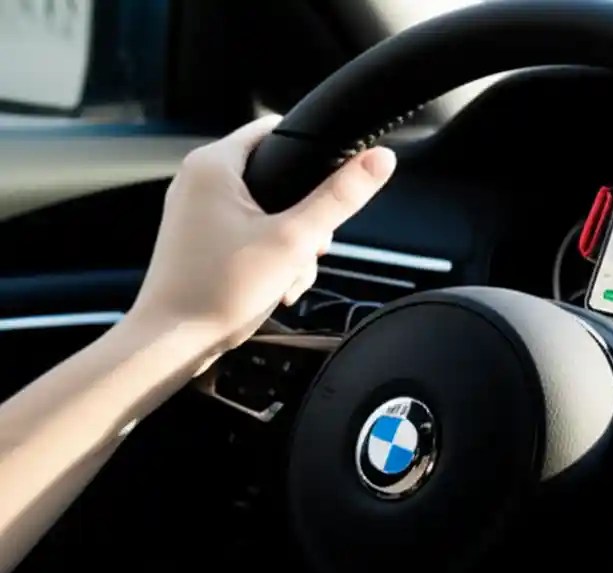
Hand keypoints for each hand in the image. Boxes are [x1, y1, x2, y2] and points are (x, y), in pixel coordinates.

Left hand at [131, 115, 396, 354]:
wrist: (171, 343)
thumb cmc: (221, 290)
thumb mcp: (294, 240)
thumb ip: (339, 197)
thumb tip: (380, 160)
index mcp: (214, 164)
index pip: (277, 129)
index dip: (313, 152)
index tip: (332, 187)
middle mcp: (198, 179)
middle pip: (278, 176)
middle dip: (305, 215)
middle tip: (308, 247)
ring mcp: (195, 211)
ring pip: (267, 210)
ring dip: (290, 242)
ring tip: (289, 275)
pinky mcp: (197, 239)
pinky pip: (247, 232)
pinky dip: (267, 254)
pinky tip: (274, 284)